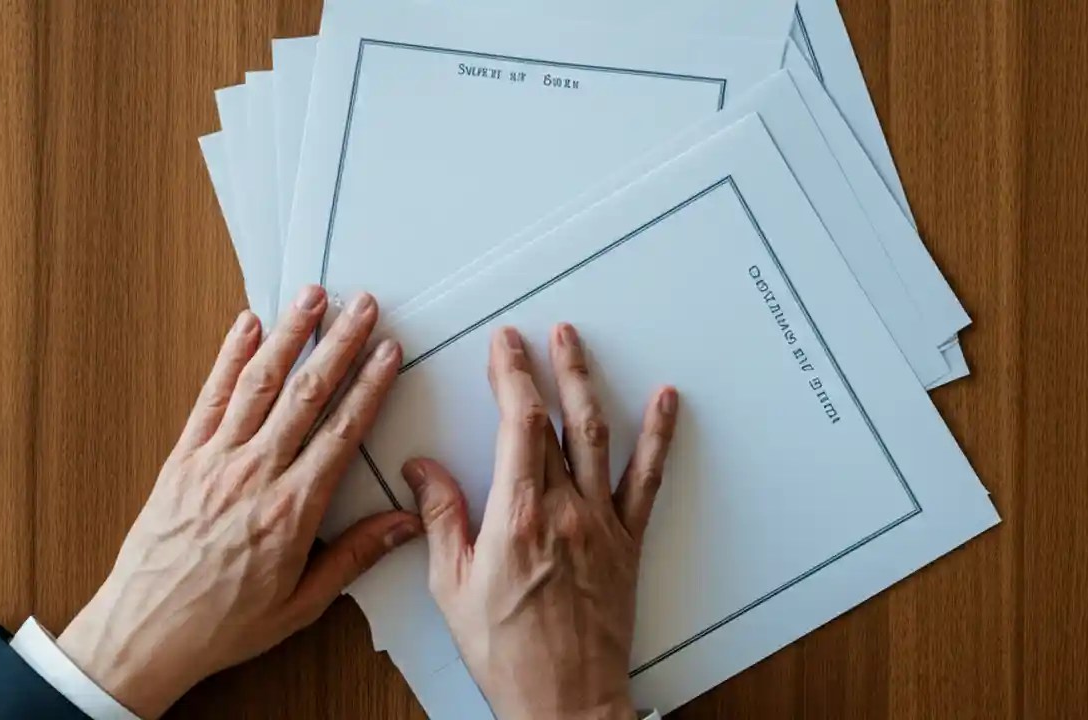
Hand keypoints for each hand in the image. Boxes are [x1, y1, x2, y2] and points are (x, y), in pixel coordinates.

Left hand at [57, 286, 421, 718]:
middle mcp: (255, 474)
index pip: (342, 431)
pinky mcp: (182, 457)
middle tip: (364, 306)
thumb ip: (356, 556)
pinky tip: (247, 325)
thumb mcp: (302, 604)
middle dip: (339, 343)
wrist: (145, 632)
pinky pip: (210, 397)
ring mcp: (214, 460)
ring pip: (259, 383)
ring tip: (312, 296)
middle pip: (306, 394)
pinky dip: (230, 357)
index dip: (369, 385)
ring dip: (289, 334)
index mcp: (292, 510)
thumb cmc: (223, 624)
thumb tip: (406, 523)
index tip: (388, 352)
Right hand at [403, 324, 677, 719]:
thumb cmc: (508, 654)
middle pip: (555, 421)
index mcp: (516, 518)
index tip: (503, 348)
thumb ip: (440, 519)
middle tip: (534, 335)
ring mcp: (601, 523)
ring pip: (596, 436)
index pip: (515, 424)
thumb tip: (423, 472)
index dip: (510, 376)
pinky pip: (646, 479)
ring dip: (586, 384)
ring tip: (576, 346)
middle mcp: (564, 511)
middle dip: (541, 369)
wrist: (565, 702)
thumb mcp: (452, 587)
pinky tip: (664, 403)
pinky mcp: (626, 542)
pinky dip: (656, 436)